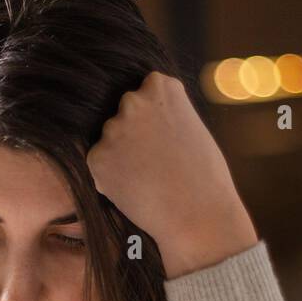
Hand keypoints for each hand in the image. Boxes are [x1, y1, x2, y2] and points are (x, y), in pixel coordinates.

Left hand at [86, 71, 257, 278]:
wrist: (197, 214)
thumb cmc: (204, 175)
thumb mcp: (190, 126)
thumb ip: (163, 115)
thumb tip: (138, 121)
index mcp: (160, 86)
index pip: (145, 93)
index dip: (155, 120)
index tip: (167, 138)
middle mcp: (132, 100)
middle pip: (125, 115)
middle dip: (134, 135)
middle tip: (156, 163)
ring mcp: (112, 129)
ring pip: (111, 141)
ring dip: (122, 157)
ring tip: (150, 179)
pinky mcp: (97, 158)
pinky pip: (100, 166)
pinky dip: (111, 179)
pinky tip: (136, 190)